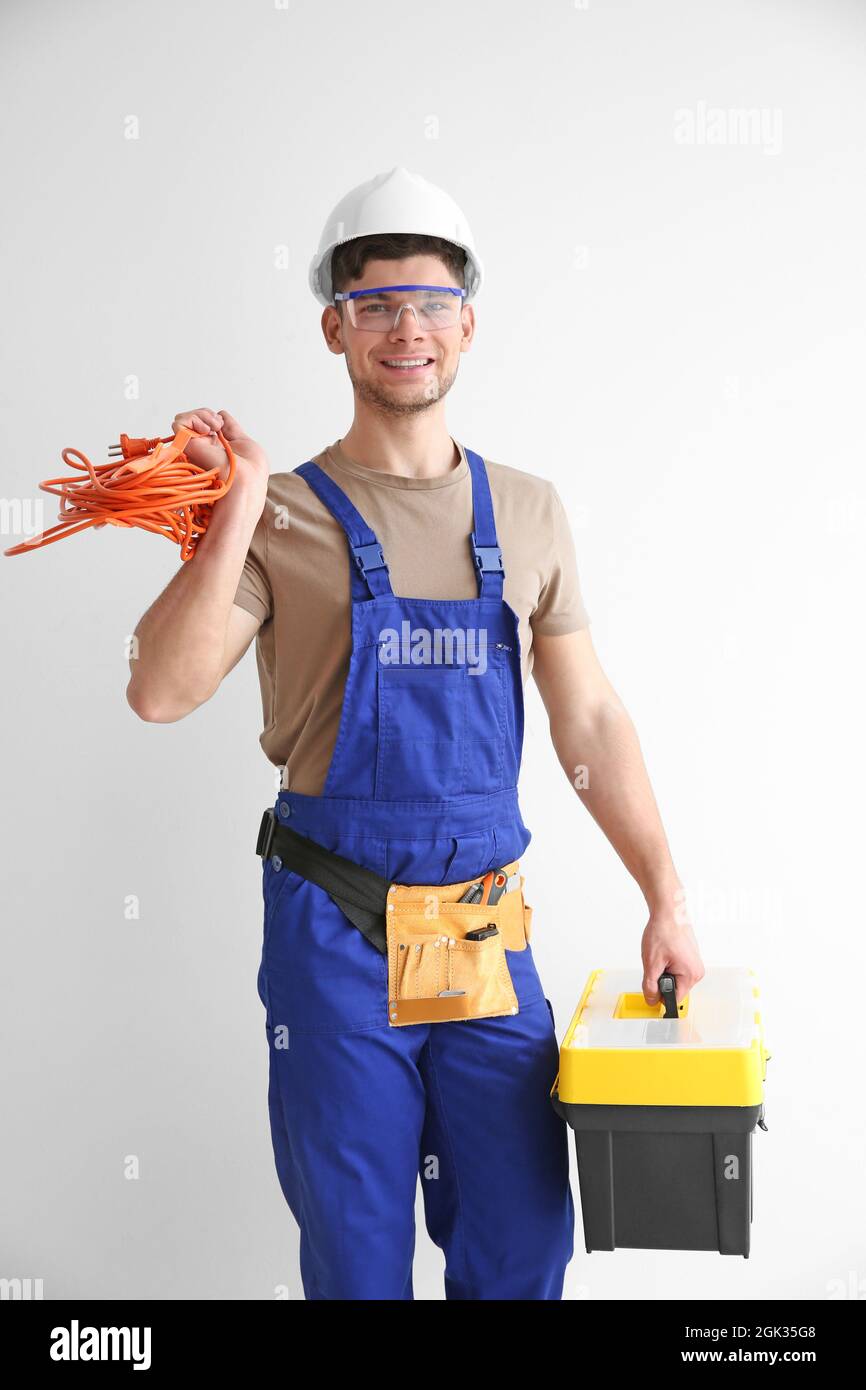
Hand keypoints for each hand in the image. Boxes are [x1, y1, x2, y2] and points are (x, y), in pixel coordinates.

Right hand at [170, 407, 268, 497]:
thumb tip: (221, 414)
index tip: (222, 423)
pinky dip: (190, 419)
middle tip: (217, 424)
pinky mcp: (186, 449)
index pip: (206, 424)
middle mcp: (204, 448)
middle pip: (195, 420)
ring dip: (199, 415)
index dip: (213, 417)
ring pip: (184, 421)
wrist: (244, 487)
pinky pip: (179, 425)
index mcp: (217, 448)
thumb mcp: (246, 444)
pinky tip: (205, 429)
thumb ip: (232, 429)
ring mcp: (195, 449)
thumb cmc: (252, 474)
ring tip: (212, 427)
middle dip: (206, 414)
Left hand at [640, 885, 704, 1006]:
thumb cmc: (663, 931)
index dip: (660, 995)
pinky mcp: (691, 958)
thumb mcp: (651, 963)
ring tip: (661, 956)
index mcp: (690, 975)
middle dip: (662, 980)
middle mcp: (697, 971)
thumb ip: (650, 986)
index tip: (652, 986)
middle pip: (675, 990)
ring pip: (675, 979)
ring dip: (665, 972)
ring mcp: (695, 964)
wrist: (669, 912)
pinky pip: (677, 970)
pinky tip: (665, 953)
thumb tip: (652, 1001)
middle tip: (657, 964)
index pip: (674, 999)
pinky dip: (668, 964)